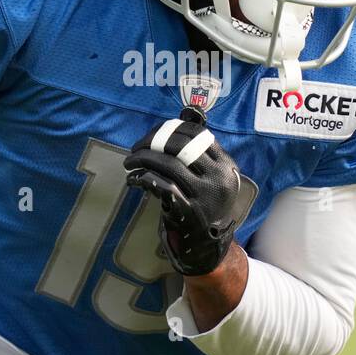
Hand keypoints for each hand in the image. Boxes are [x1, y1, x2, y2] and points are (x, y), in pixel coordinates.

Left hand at [123, 106, 247, 275]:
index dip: (169, 130)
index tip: (152, 136)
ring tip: (129, 163)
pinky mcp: (188, 212)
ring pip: (168, 165)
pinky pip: (162, 187)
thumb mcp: (210, 174)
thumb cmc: (205, 203)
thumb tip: (189, 109)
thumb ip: (198, 145)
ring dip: (143, 160)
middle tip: (135, 149)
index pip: (196, 134)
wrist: (209, 246)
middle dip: (151, 143)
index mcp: (226, 165)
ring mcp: (204, 196)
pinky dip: (144, 179)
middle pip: (180, 146)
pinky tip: (135, 179)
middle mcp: (218, 178)